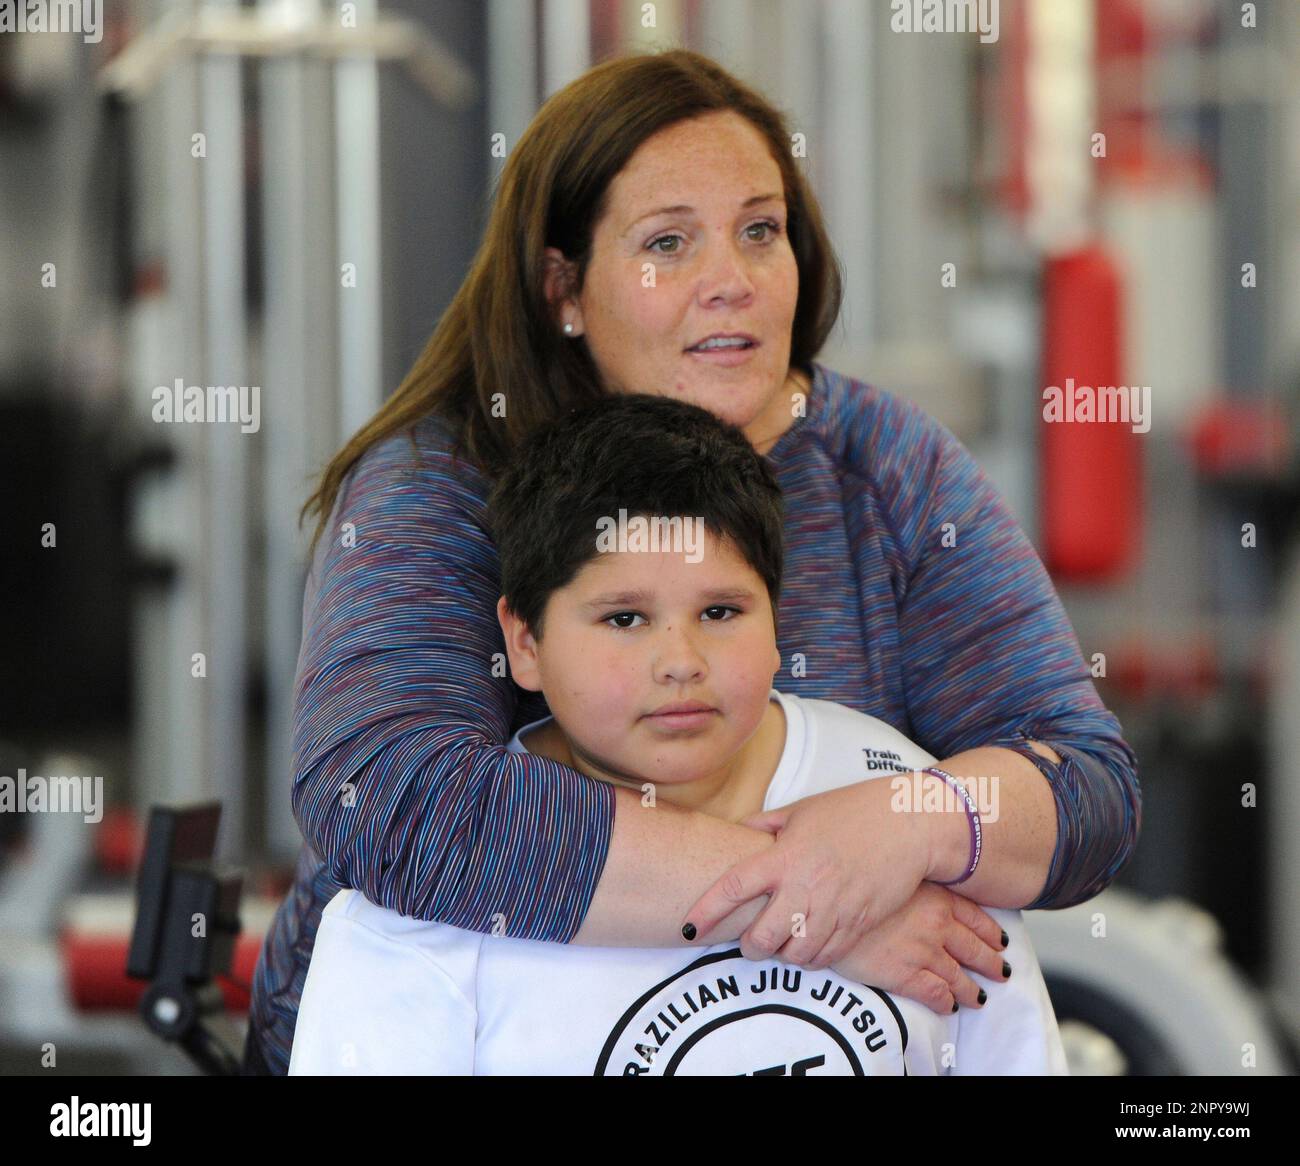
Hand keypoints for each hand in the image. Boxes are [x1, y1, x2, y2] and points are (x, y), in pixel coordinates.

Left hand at [682, 778, 933, 967]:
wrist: (909, 825)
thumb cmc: (854, 811)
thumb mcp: (803, 810)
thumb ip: (766, 825)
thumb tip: (737, 831)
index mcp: (785, 856)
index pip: (733, 888)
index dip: (706, 912)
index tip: (689, 927)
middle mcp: (805, 886)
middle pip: (762, 936)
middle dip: (749, 946)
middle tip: (748, 942)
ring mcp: (833, 909)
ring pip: (793, 954)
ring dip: (781, 954)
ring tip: (779, 944)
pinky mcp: (857, 924)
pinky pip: (825, 957)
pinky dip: (811, 958)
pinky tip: (807, 947)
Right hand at [828, 882, 1009, 1013]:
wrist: (826, 910)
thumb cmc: (854, 886)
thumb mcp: (890, 873)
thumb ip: (912, 879)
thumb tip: (919, 880)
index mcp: (936, 898)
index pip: (975, 917)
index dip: (990, 931)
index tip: (999, 940)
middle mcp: (937, 925)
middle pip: (974, 948)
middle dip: (990, 962)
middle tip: (1000, 970)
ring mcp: (924, 952)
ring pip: (959, 976)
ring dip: (972, 989)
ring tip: (979, 997)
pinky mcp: (906, 976)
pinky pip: (936, 994)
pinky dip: (946, 1002)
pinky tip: (949, 1006)